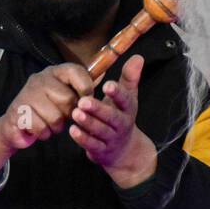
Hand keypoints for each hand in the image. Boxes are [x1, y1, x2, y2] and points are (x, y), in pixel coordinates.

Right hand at [0, 63, 97, 173]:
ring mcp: (27, 94)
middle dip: (68, 114)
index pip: (76, 72)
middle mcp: (40, 79)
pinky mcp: (18, 111)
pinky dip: (43, 133)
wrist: (16, 124)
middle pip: (68, 100)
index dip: (85, 88)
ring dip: (56, 126)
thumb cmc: (47, 108)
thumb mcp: (65, 94)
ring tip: (49, 123)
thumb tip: (104, 72)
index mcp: (54, 72)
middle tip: (61, 116)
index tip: (83, 100)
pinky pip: (41, 128)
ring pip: (55, 117)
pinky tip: (39, 128)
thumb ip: (82, 85)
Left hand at [69, 54, 157, 187]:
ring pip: (101, 131)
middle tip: (83, 101)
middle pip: (112, 117)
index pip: (125, 100)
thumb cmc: (121, 117)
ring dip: (88, 123)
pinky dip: (83, 139)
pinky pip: (92, 145)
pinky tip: (72, 130)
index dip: (117, 93)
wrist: (125, 152)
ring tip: (75, 113)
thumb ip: (130, 77)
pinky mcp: (101, 151)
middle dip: (98, 109)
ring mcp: (112, 139)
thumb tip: (138, 56)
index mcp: (128, 109)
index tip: (107, 85)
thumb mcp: (128, 98)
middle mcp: (121, 124)